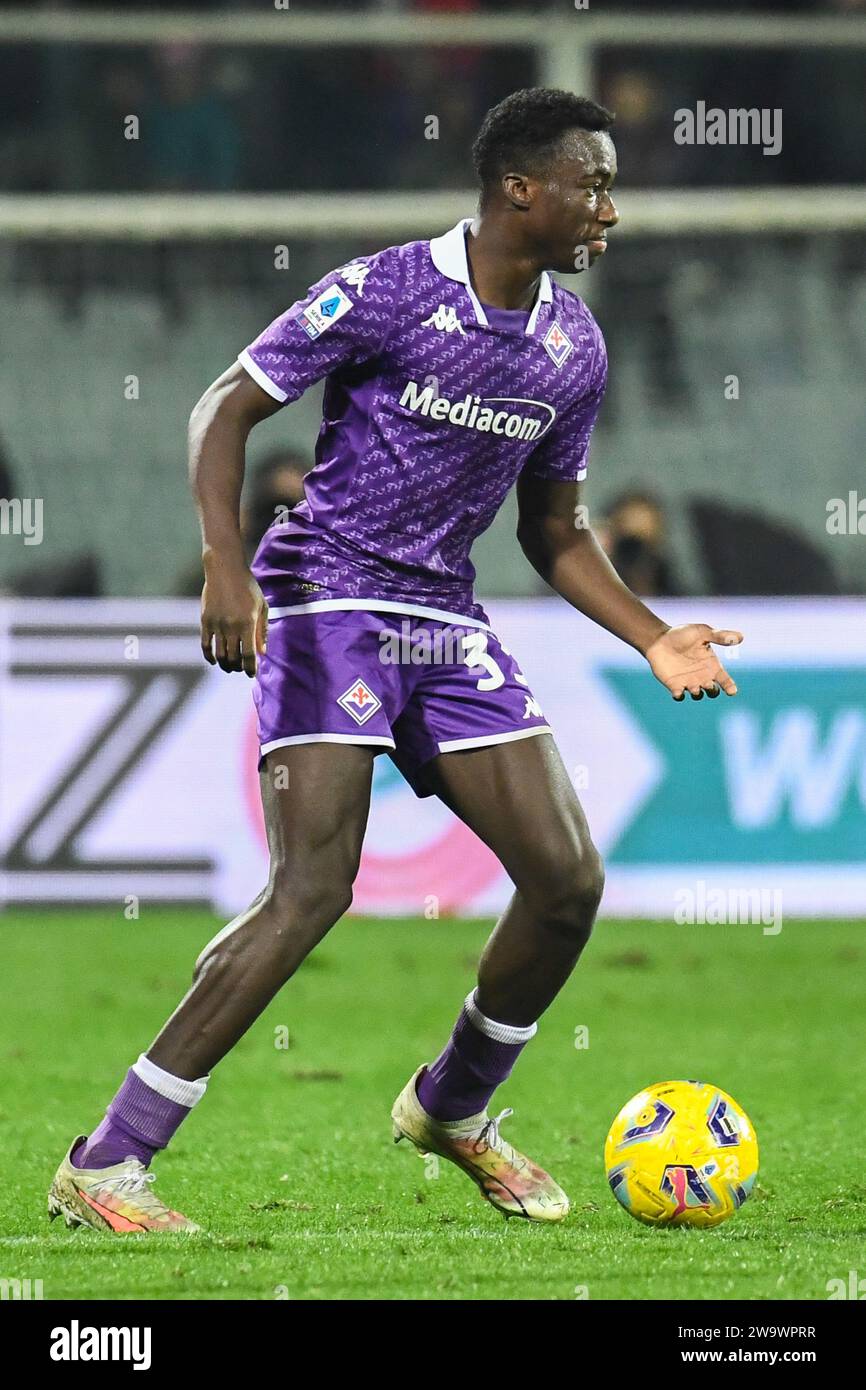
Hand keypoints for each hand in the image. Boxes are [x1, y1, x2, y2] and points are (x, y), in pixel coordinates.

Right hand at [200, 558, 267, 676]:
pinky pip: (205, 645)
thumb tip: (262, 652)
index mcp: (248, 623)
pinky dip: (209, 656)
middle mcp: (231, 627)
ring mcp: (216, 625)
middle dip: (238, 668)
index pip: (249, 655)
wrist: (225, 570)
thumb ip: (262, 630)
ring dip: (225, 665)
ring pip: (219, 655)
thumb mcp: (262, 606)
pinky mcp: (205, 621)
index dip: (251, 668)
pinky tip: (214, 661)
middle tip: (241, 669)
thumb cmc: (248, 587)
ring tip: (230, 666)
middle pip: (233, 658)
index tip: (251, 674)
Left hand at [644, 623, 742, 700]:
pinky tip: (678, 692)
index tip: (732, 691)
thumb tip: (740, 637)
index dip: (730, 687)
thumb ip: (719, 636)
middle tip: (708, 684)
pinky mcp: (674, 685)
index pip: (725, 680)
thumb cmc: (683, 634)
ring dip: (698, 694)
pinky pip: (679, 696)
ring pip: (698, 696)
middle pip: (713, 691)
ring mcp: (688, 682)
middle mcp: (702, 676)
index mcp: (712, 665)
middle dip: (712, 691)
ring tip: (694, 687)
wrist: (659, 639)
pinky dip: (679, 696)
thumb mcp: (703, 632)